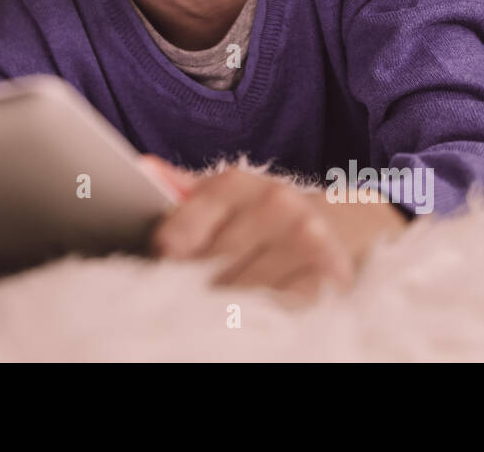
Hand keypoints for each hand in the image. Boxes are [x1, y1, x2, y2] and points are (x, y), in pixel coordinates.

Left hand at [141, 156, 408, 298]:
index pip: (181, 231)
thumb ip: (181, 188)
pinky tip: (252, 312)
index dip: (167, 258)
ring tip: (219, 305)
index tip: (164, 268)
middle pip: (208, 267)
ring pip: (240, 292)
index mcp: (237, 183)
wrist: (339, 221)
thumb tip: (143, 169)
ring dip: (224, 306)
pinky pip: (279, 308)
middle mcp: (274, 205)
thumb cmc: (262, 211)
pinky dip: (261, 314)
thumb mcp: (223, 193)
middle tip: (185, 297)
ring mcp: (303, 241)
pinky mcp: (327, 276)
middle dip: (193, 286)